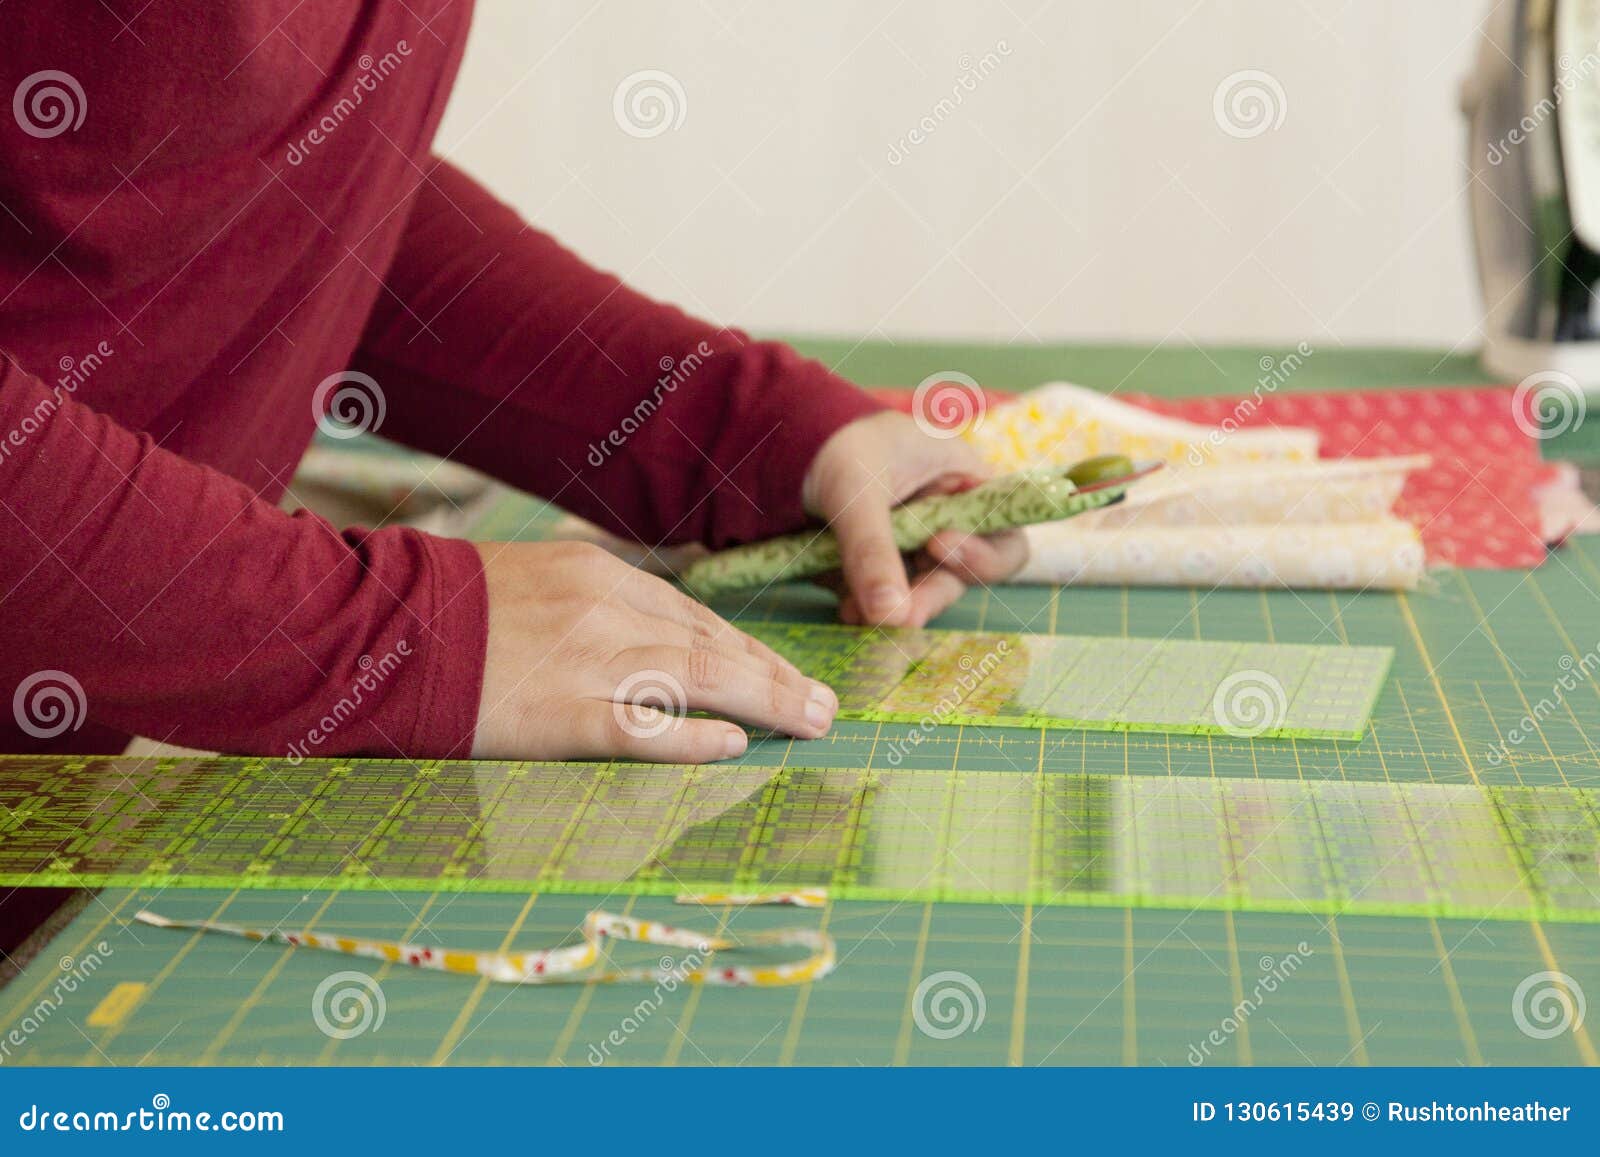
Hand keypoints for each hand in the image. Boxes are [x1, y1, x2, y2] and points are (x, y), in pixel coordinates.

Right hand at [469, 541, 836, 760]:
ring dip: (766, 702)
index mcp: (598, 572)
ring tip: (811, 723)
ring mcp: (586, 661)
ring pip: (699, 679)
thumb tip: (644, 636)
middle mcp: (605, 610)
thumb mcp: (531, 580)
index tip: (784, 671)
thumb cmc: (445, 606)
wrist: (374, 623)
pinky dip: (694, 737)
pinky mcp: (559, 714)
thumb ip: (590, 603)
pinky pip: (643, 728)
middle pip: (713, 644)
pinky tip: (736, 746)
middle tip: (825, 704)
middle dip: (778, 675)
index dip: (748, 647)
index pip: (694, 614)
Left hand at [801, 410, 1027, 626]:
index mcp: (963, 478)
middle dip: (929, 595)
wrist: (784, 449)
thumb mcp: (855, 491)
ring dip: (895, 608)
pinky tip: (846, 609)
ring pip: (922, 591)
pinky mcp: (884, 566)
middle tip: (900, 616)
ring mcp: (916, 545)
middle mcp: (949, 517)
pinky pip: (887, 598)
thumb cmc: (835, 446)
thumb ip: (873, 549)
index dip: (984, 552)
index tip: (937, 546)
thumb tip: (890, 616)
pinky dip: (869, 607)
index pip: (1004, 527)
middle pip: (962, 571)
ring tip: (856, 612)